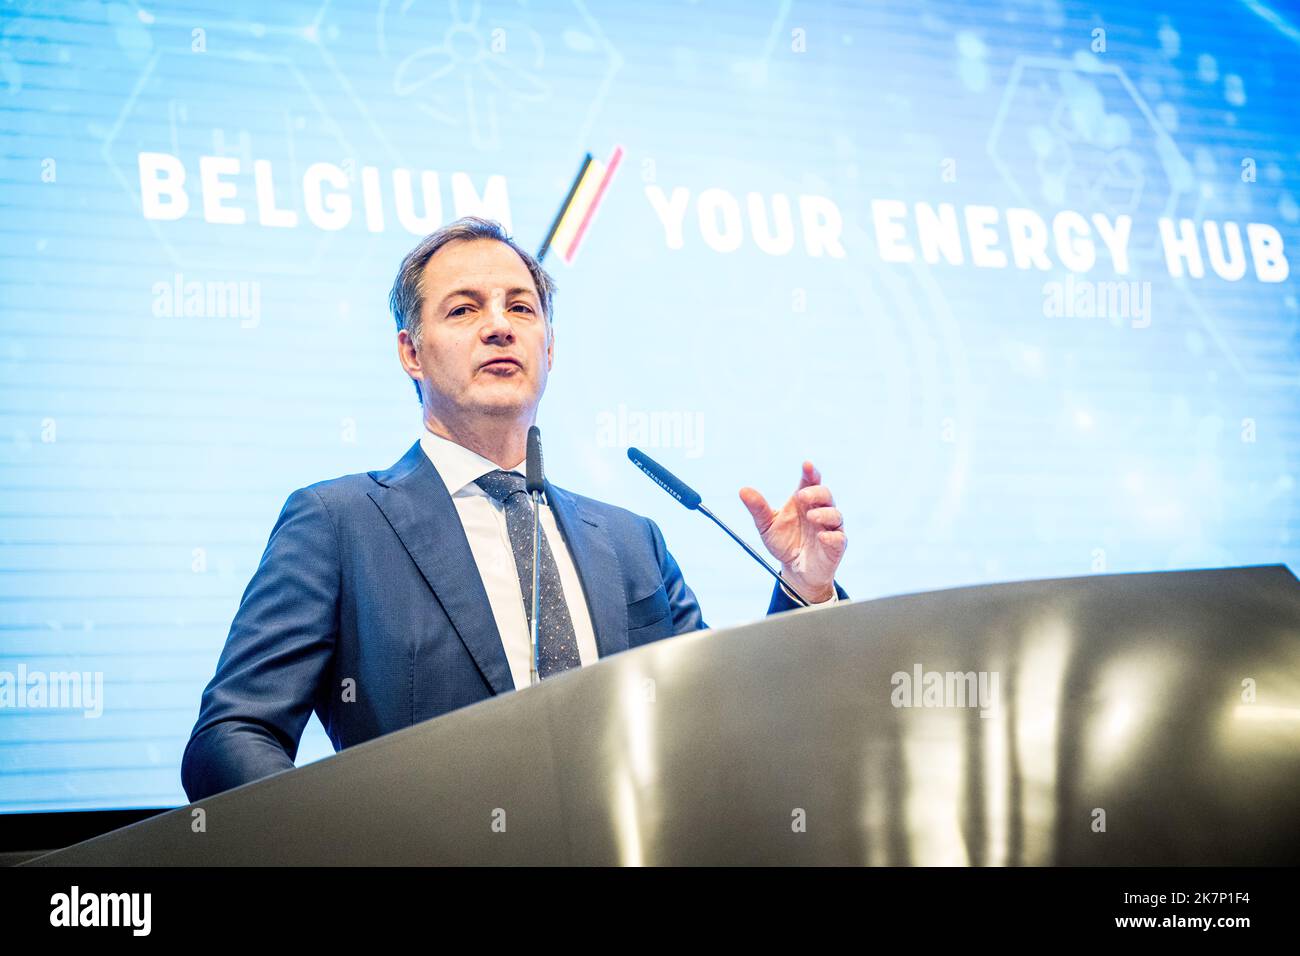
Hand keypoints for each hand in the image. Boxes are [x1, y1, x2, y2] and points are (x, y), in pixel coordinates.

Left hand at [739, 460, 846, 603]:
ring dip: (824, 513)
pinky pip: (839, 538)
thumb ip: (758, 508)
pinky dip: (831, 536)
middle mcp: (820, 510)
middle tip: (801, 496)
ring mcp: (830, 527)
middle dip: (815, 493)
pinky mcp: (836, 546)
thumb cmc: (784, 542)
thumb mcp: (766, 526)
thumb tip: (743, 490)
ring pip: (835, 514)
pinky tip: (822, 537)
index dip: (810, 472)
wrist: (794, 570)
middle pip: (825, 494)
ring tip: (811, 516)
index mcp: (804, 501)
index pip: (810, 481)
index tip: (806, 465)